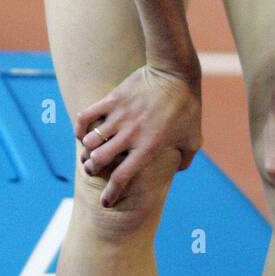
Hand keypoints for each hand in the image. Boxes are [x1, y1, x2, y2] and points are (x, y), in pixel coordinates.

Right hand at [75, 63, 202, 206]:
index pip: (122, 177)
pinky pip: (86, 117)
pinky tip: (82, 133)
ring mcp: (119, 117)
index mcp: (149, 148)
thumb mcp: (194, 138)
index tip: (106, 202)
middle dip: (92, 169)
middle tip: (93, 168)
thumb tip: (178, 171)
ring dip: (87, 150)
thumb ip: (186, 159)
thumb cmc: (187, 107)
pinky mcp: (112, 100)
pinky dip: (80, 128)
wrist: (175, 73)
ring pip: (90, 141)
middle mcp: (131, 135)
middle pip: (99, 160)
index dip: (111, 193)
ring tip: (90, 150)